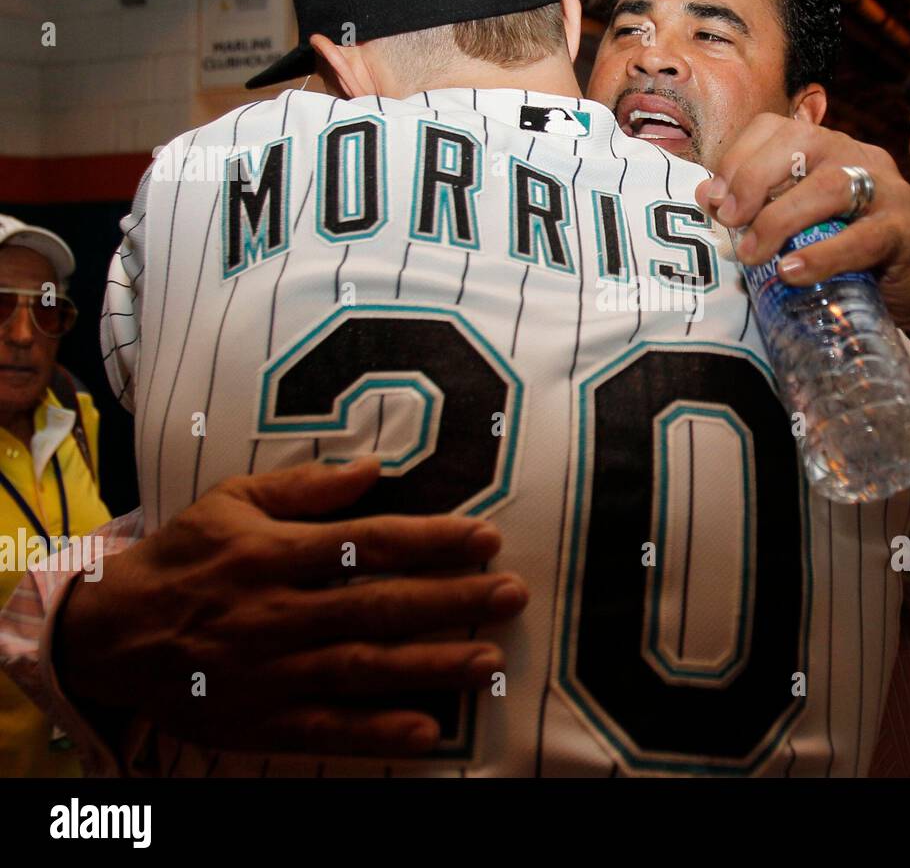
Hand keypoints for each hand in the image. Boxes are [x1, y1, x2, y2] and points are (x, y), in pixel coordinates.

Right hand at [55, 458, 526, 758]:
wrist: (108, 634)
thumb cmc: (185, 557)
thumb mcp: (231, 501)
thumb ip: (304, 485)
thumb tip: (374, 465)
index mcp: (274, 553)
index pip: (367, 544)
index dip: (430, 541)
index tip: (486, 538)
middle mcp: (278, 613)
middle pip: (377, 607)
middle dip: (451, 601)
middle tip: (511, 595)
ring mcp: (271, 672)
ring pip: (361, 669)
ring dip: (430, 666)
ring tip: (490, 661)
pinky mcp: (260, 721)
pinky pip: (324, 731)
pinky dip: (376, 733)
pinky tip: (429, 732)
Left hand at [696, 113, 909, 333]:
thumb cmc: (852, 250)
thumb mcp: (800, 225)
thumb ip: (758, 206)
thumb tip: (708, 195)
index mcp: (826, 148)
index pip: (775, 128)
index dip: (737, 158)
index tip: (717, 201)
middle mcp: (856, 156)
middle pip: (800, 143)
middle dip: (754, 180)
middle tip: (731, 223)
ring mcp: (886, 189)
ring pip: (829, 185)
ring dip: (780, 219)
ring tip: (754, 254)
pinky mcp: (906, 230)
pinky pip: (864, 236)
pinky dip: (823, 254)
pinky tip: (793, 272)